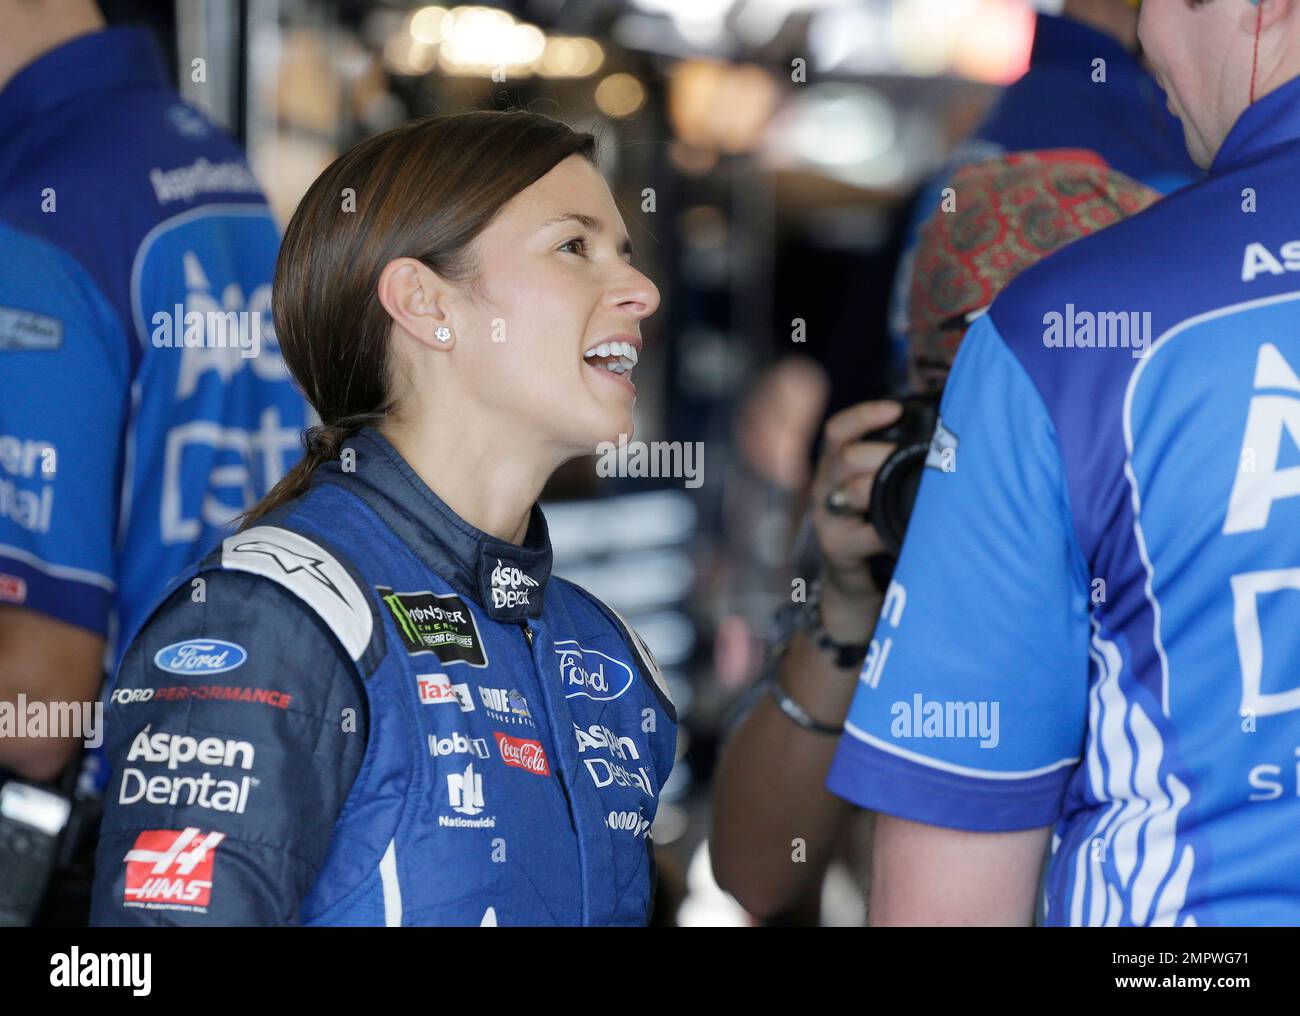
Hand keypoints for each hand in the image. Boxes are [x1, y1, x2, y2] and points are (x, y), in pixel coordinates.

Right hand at [810, 400, 901, 632]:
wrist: (854, 579)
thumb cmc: (873, 523)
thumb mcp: (874, 487)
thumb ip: (888, 461)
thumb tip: (938, 431)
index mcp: (832, 466)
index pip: (836, 430)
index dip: (863, 415)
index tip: (895, 408)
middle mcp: (824, 488)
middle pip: (847, 457)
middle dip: (884, 453)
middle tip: (919, 460)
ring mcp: (827, 519)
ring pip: (853, 490)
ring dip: (886, 487)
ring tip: (915, 490)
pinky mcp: (837, 548)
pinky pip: (867, 533)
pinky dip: (891, 529)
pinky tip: (909, 528)